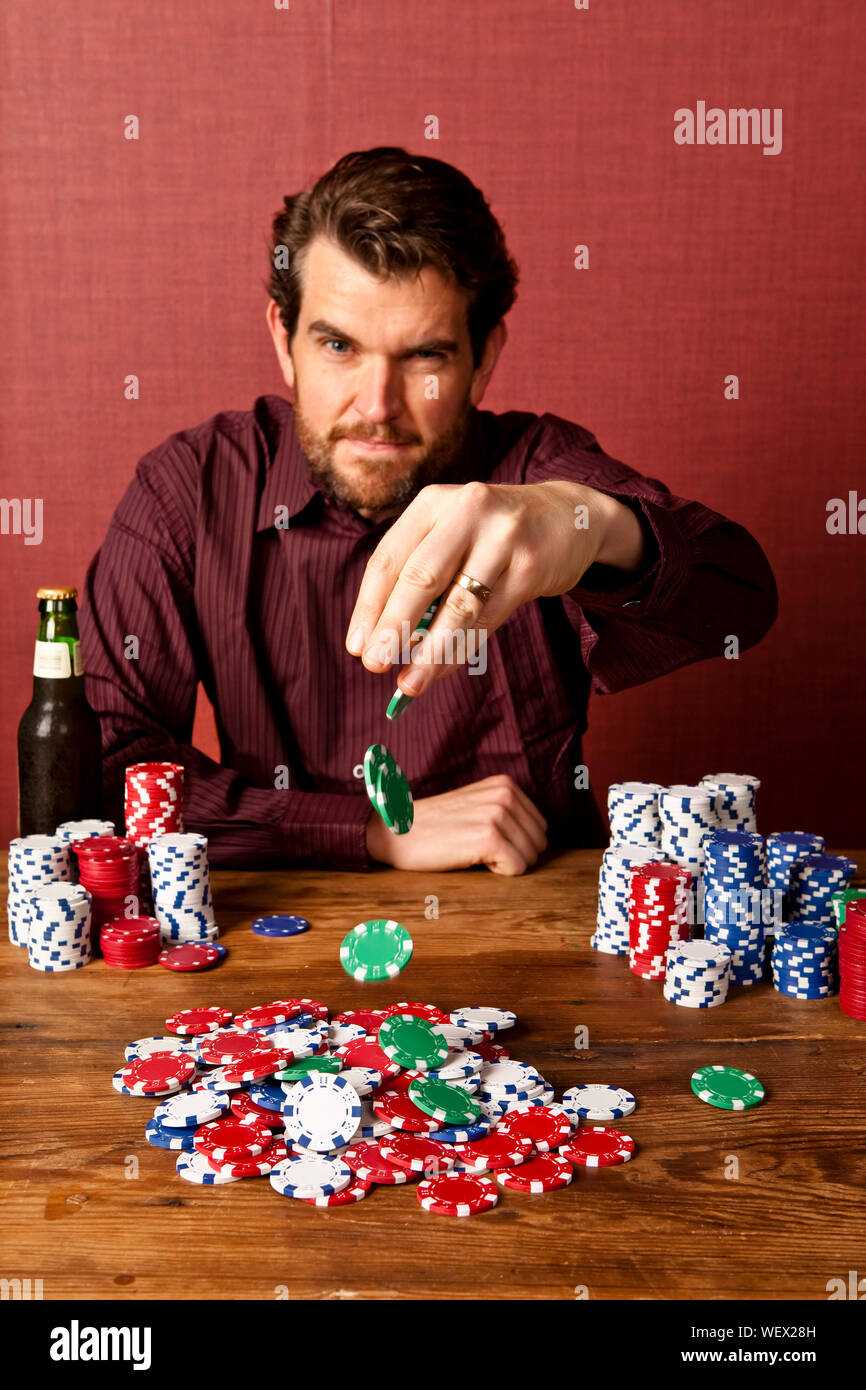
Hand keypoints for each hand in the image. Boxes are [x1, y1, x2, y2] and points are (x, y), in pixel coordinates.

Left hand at [346, 479, 641, 698]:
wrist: (569, 517)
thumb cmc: (492, 534)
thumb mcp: (451, 532)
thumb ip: (419, 571)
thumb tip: (382, 637)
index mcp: (433, 503)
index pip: (389, 558)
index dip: (369, 606)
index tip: (356, 646)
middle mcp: (467, 512)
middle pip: (420, 577)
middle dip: (393, 626)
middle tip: (374, 664)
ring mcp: (503, 538)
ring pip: (459, 605)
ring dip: (431, 651)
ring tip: (409, 684)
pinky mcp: (531, 567)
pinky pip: (489, 619)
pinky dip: (462, 650)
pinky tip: (442, 670)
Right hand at [366, 774, 547, 874]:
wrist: (395, 832)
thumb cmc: (435, 826)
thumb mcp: (476, 805)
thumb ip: (508, 812)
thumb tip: (541, 841)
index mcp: (505, 784)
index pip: (540, 827)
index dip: (514, 843)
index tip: (482, 838)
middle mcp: (505, 794)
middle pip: (539, 843)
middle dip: (514, 854)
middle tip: (477, 847)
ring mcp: (498, 814)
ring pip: (530, 857)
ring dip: (503, 863)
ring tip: (472, 850)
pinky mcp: (489, 837)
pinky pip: (517, 868)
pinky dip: (497, 873)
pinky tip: (471, 859)